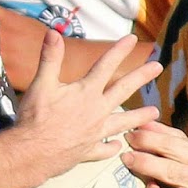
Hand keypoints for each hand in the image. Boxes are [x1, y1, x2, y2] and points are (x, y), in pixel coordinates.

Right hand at [15, 30, 161, 180]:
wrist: (31, 153)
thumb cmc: (35, 119)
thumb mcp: (41, 84)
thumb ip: (50, 58)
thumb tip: (54, 34)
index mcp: (86, 92)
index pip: (106, 65)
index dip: (119, 50)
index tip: (132, 39)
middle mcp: (96, 111)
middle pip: (123, 90)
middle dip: (141, 77)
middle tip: (157, 67)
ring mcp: (94, 133)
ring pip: (123, 123)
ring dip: (139, 116)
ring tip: (154, 113)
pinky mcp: (87, 151)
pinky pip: (104, 149)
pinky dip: (111, 147)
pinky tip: (117, 145)